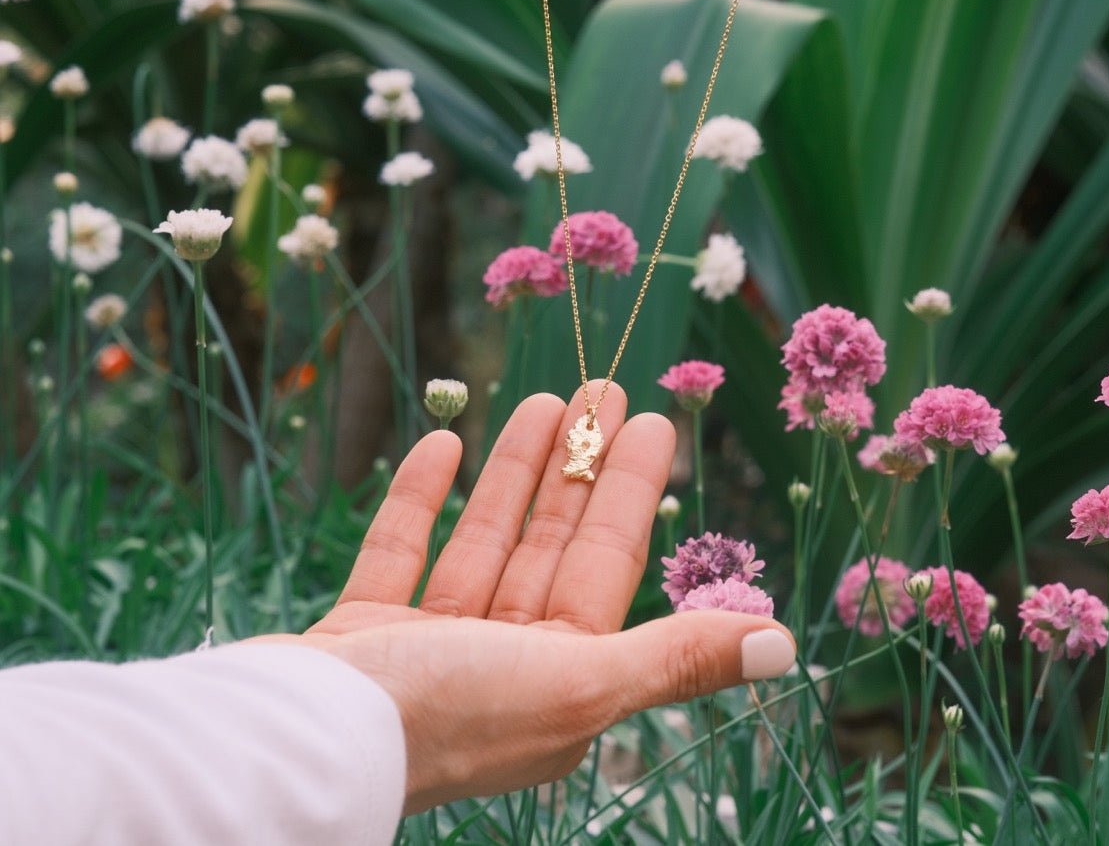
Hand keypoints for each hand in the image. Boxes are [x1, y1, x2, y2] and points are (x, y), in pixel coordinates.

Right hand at [252, 383, 794, 812]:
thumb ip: (678, 657)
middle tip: (601, 387)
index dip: (632, 491)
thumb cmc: (451, 711)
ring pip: (486, 539)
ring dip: (514, 470)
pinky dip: (424, 499)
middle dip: (579, 466)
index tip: (651, 421)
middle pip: (553, 543)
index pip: (610, 564)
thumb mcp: (581, 682)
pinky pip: (404, 549)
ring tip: (540, 398)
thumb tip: (788, 646)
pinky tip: (446, 442)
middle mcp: (504, 664)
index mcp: (563, 680)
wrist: (299, 742)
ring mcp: (430, 646)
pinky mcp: (365, 630)